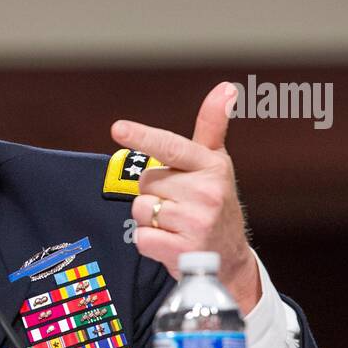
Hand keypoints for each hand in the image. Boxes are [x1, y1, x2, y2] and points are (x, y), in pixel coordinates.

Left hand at [110, 81, 261, 312]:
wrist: (229, 258)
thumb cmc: (215, 204)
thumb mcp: (216, 164)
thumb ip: (212, 127)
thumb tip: (225, 88)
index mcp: (212, 166)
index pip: (171, 147)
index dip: (143, 136)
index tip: (118, 128)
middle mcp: (207, 192)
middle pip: (146, 181)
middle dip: (154, 192)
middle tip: (179, 204)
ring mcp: (196, 222)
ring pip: (140, 208)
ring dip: (150, 218)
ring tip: (176, 224)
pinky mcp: (182, 250)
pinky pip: (141, 237)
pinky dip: (149, 242)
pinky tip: (171, 242)